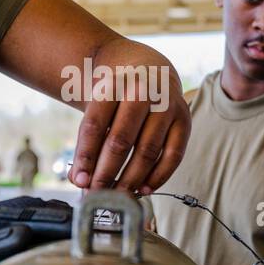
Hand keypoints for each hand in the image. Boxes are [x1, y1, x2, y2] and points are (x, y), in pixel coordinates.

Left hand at [68, 39, 189, 194]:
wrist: (149, 69)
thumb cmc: (117, 95)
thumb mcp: (97, 106)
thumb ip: (87, 141)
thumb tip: (78, 179)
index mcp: (114, 84)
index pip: (95, 124)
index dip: (86, 156)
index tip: (79, 180)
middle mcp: (143, 91)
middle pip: (121, 140)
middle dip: (106, 172)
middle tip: (96, 194)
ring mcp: (167, 105)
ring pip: (147, 151)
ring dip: (130, 179)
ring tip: (117, 195)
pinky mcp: (185, 119)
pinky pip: (173, 155)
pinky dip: (158, 177)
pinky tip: (143, 189)